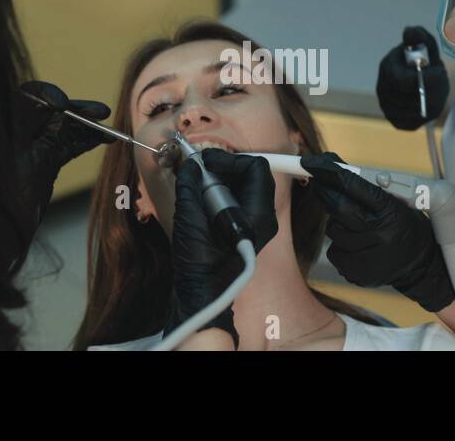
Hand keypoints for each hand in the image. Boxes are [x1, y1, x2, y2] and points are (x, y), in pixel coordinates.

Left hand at [16, 80, 111, 232]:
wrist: (2, 234)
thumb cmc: (6, 201)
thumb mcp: (29, 164)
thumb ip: (46, 136)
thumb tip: (61, 110)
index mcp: (6, 129)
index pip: (26, 96)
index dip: (47, 94)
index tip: (64, 104)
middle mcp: (19, 133)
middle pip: (51, 110)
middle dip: (77, 110)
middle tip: (101, 112)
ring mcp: (33, 147)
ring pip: (63, 126)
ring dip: (87, 125)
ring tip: (108, 129)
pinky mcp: (45, 161)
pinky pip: (68, 144)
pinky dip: (85, 141)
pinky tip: (104, 139)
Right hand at [167, 150, 277, 345]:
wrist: (203, 294)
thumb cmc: (197, 263)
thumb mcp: (189, 218)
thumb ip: (191, 185)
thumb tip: (192, 164)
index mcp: (258, 214)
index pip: (256, 167)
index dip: (229, 160)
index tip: (205, 162)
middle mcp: (265, 217)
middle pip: (254, 174)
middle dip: (227, 167)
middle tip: (201, 169)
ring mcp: (259, 224)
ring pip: (248, 185)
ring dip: (224, 178)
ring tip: (200, 183)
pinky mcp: (249, 228)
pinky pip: (242, 199)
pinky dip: (225, 191)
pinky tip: (205, 197)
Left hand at [301, 151, 454, 311]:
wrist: (422, 264)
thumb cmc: (406, 225)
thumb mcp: (396, 201)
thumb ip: (367, 187)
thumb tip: (334, 166)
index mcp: (391, 211)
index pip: (354, 186)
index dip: (330, 173)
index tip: (313, 163)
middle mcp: (380, 235)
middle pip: (338, 208)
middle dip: (324, 192)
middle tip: (319, 184)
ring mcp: (368, 257)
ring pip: (333, 231)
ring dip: (337, 223)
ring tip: (356, 226)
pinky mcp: (358, 273)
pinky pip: (334, 252)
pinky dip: (340, 245)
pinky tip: (357, 245)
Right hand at [376, 26, 448, 129]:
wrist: (424, 81)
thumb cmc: (425, 61)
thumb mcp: (425, 45)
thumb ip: (419, 36)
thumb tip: (409, 32)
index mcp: (388, 67)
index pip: (402, 80)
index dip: (424, 78)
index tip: (438, 72)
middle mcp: (383, 89)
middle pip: (411, 99)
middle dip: (431, 92)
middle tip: (440, 84)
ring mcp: (387, 107)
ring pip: (415, 112)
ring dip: (432, 103)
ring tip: (436, 92)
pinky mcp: (396, 121)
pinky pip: (414, 123)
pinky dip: (426, 115)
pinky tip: (428, 104)